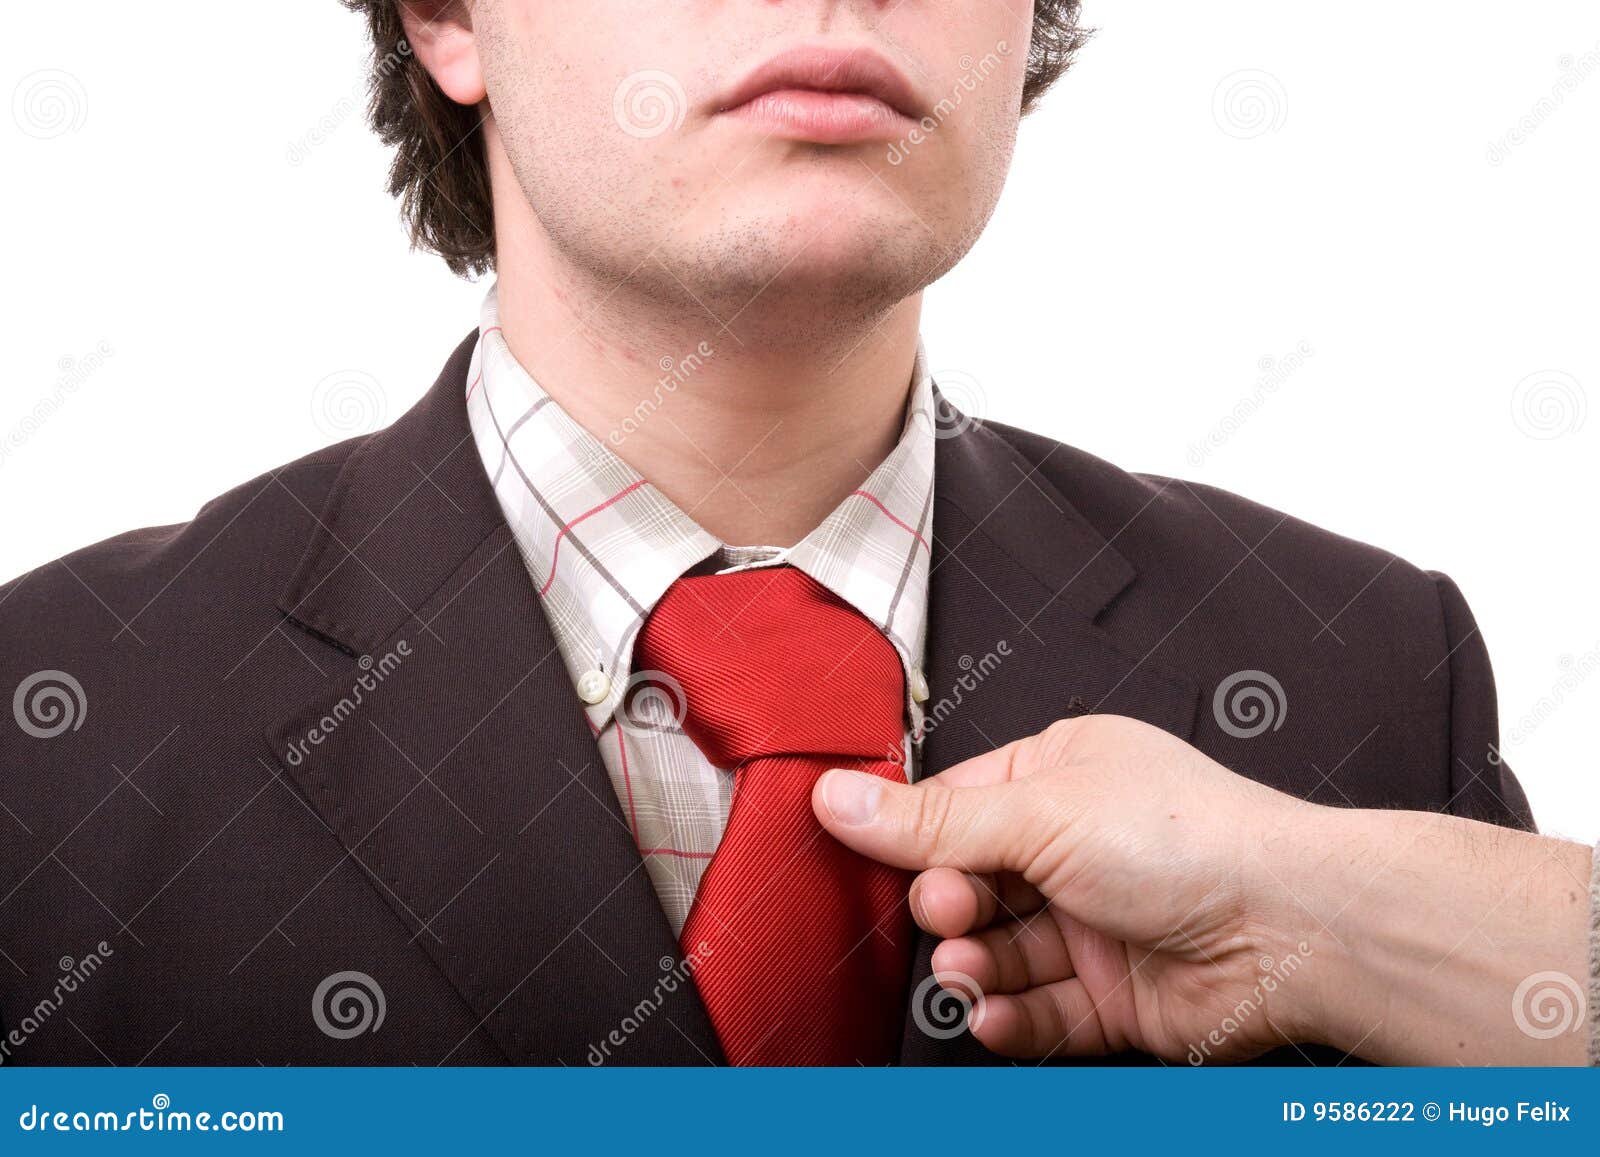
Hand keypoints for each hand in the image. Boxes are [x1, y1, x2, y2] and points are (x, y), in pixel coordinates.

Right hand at [812, 715, 1325, 1062]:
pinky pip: (1037, 1010)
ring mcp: (1094, 922)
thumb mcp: (1038, 814)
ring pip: (998, 954)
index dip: (910, 835)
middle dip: (948, 906)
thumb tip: (840, 797)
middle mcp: (1075, 846)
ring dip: (974, 968)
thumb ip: (931, 822)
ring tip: (970, 971)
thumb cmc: (1191, 838)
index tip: (866, 858)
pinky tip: (996, 1015)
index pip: (955, 804)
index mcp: (1059, 774)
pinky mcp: (1110, 994)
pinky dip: (1010, 1017)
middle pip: (970, 884)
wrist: (1290, 928)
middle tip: (949, 911)